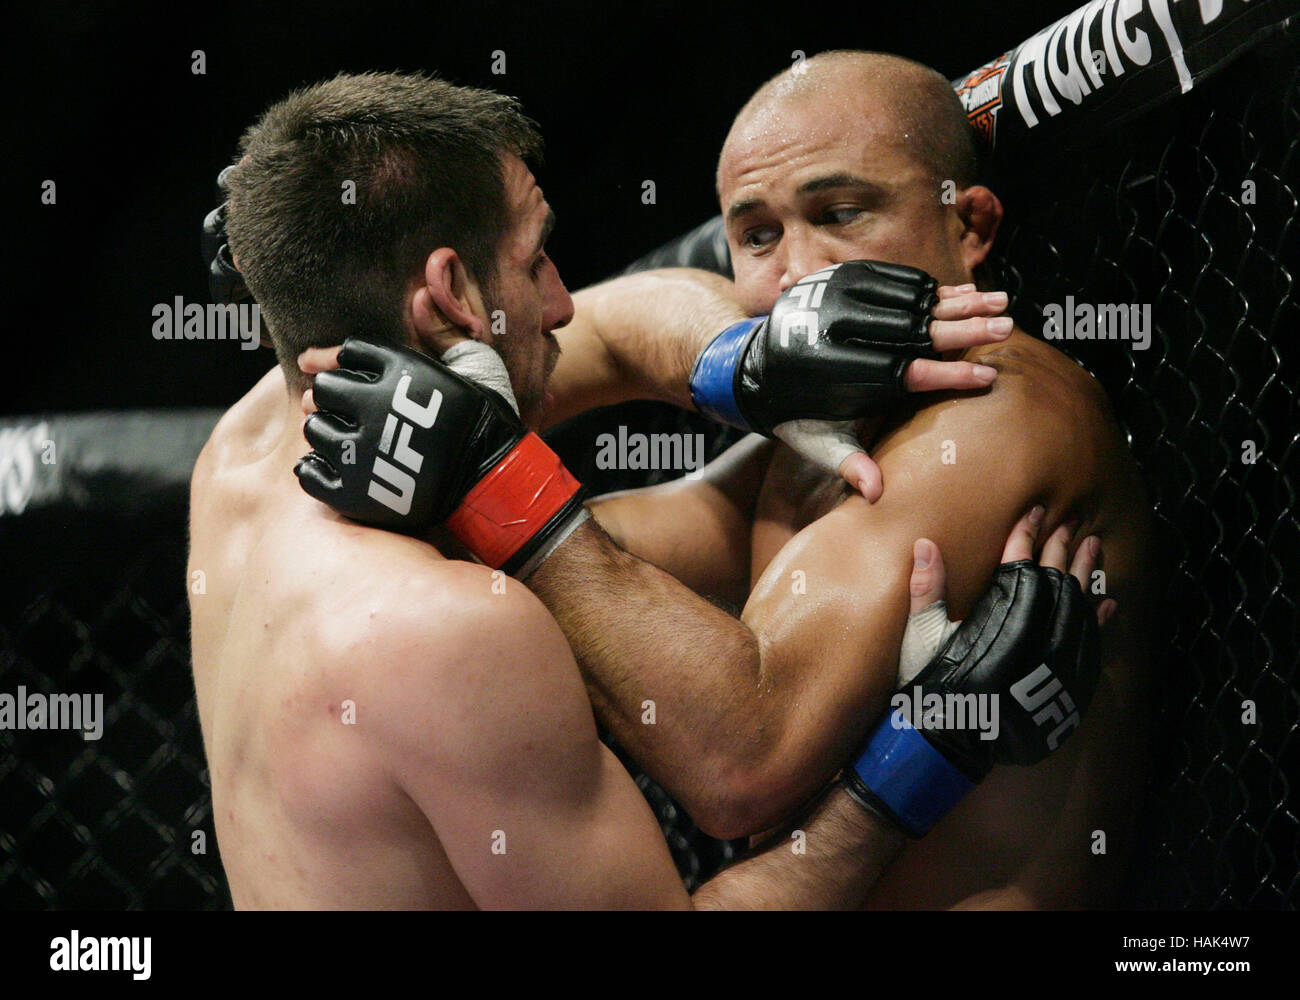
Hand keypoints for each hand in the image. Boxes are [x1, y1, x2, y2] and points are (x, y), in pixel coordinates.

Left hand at [294, 338, 585, 575]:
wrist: (496, 478)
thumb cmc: (487, 416)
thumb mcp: (474, 362)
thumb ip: (441, 331)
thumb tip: (419, 295)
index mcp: (400, 371)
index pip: (348, 352)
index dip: (338, 358)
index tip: (328, 365)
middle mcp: (375, 407)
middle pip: (325, 389)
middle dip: (332, 396)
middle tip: (344, 407)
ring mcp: (362, 452)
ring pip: (315, 429)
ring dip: (325, 431)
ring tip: (343, 437)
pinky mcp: (354, 492)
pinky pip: (310, 473)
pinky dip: (313, 469)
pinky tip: (330, 467)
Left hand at [690, 262, 1011, 499]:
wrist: (750, 366)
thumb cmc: (795, 414)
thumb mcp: (816, 444)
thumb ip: (849, 464)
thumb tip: (876, 495)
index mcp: (838, 376)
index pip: (905, 374)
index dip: (948, 376)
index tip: (986, 377)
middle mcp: (839, 333)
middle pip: (914, 330)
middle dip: (964, 329)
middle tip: (1007, 327)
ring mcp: (838, 301)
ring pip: (909, 299)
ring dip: (957, 301)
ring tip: (999, 304)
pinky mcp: (839, 280)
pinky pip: (893, 280)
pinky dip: (930, 287)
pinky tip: (964, 292)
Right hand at [844, 506, 1115, 835]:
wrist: (949, 743)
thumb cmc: (929, 686)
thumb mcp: (920, 637)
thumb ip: (927, 590)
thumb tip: (927, 545)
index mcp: (997, 619)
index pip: (1018, 565)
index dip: (1026, 536)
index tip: (1036, 512)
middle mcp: (1033, 636)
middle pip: (1055, 579)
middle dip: (1061, 546)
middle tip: (1069, 521)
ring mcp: (1054, 659)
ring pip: (1079, 605)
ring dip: (1086, 573)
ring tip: (1094, 545)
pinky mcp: (1065, 681)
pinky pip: (1091, 643)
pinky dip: (1099, 620)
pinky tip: (1107, 601)